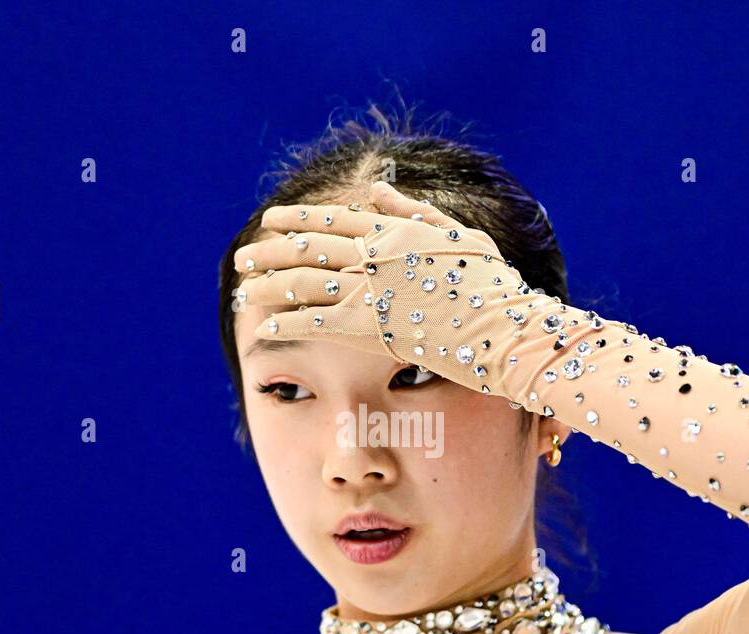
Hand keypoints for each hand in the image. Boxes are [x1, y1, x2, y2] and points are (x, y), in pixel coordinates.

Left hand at [234, 181, 563, 402]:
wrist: (505, 326)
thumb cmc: (492, 286)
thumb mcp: (458, 235)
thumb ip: (413, 212)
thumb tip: (377, 189)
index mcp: (395, 230)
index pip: (333, 219)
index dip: (297, 219)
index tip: (270, 220)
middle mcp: (374, 254)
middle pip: (308, 247)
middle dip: (269, 252)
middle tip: (242, 258)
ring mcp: (368, 289)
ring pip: (302, 282)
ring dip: (268, 286)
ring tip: (244, 290)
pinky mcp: (366, 326)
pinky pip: (313, 323)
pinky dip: (285, 325)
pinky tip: (264, 329)